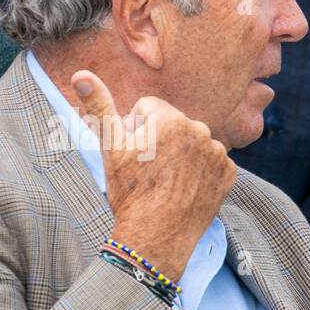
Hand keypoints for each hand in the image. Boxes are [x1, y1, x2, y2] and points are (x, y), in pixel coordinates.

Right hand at [73, 70, 235, 282]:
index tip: (133, 154)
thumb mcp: (110, 147)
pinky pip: (211, 163)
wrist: (156, 236)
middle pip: (172, 124)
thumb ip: (99, 106)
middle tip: (148, 171)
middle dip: (159, 140)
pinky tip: (185, 189)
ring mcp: (218, 154)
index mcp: (171, 118)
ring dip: (180, 155)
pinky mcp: (228, 175)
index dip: (134, 129)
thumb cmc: (130, 192)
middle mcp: (201, 130)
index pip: (148, 108)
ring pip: (192, 143)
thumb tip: (80, 73)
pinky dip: (200, 172)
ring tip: (166, 181)